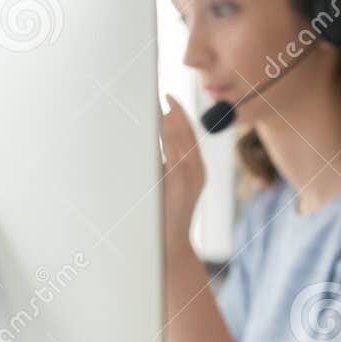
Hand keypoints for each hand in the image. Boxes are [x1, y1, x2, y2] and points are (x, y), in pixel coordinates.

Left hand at [160, 94, 206, 247]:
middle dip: (172, 110)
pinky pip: (173, 149)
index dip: (178, 113)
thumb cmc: (160, 220)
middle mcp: (195, 169)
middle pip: (184, 130)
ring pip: (179, 137)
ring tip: (157, 100)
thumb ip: (160, 166)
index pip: (187, 133)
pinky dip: (166, 134)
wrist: (169, 249)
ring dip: (167, 117)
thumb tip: (145, 143)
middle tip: (159, 91)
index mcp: (194, 169)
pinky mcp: (180, 179)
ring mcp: (189, 174)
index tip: (167, 97)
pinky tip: (157, 120)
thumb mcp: (164, 189)